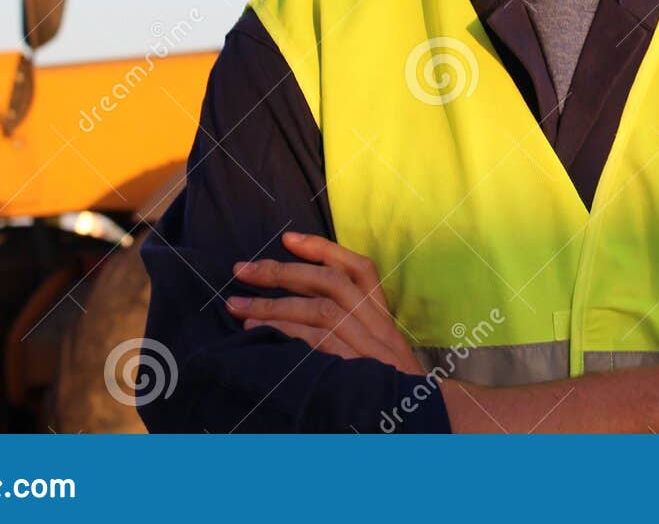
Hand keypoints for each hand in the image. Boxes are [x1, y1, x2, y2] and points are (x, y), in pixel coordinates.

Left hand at [226, 231, 420, 374]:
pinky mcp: (356, 366)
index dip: (323, 249)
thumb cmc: (388, 385)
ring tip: (237, 306)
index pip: (358, 268)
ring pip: (319, 309)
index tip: (287, 238)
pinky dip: (286, 331)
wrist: (421, 421)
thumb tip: (299, 307)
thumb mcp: (377, 350)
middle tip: (241, 270)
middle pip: (330, 282)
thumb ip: (350, 327)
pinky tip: (259, 330)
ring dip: (273, 304)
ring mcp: (369, 344)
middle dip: (281, 272)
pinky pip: (317, 341)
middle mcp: (377, 323)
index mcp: (381, 315)